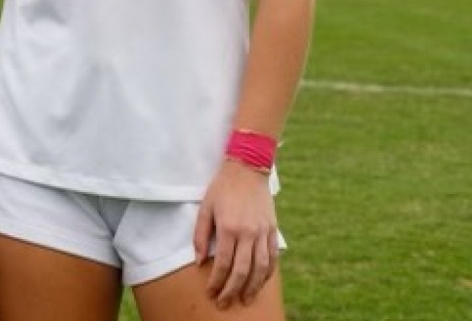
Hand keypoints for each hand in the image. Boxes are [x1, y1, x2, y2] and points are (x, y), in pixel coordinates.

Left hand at [195, 159, 279, 308]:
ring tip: (245, 299)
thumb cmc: (222, 188)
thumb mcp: (205, 207)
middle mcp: (248, 233)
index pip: (224, 264)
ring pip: (261, 268)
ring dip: (253, 287)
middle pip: (243, 271)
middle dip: (232, 290)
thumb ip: (201, 235)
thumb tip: (199, 261)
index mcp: (229, 228)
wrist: (247, 169)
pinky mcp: (273, 230)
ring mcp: (263, 233)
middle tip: (225, 303)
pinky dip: (268, 273)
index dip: (217, 281)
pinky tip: (261, 282)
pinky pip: (273, 257)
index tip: (211, 292)